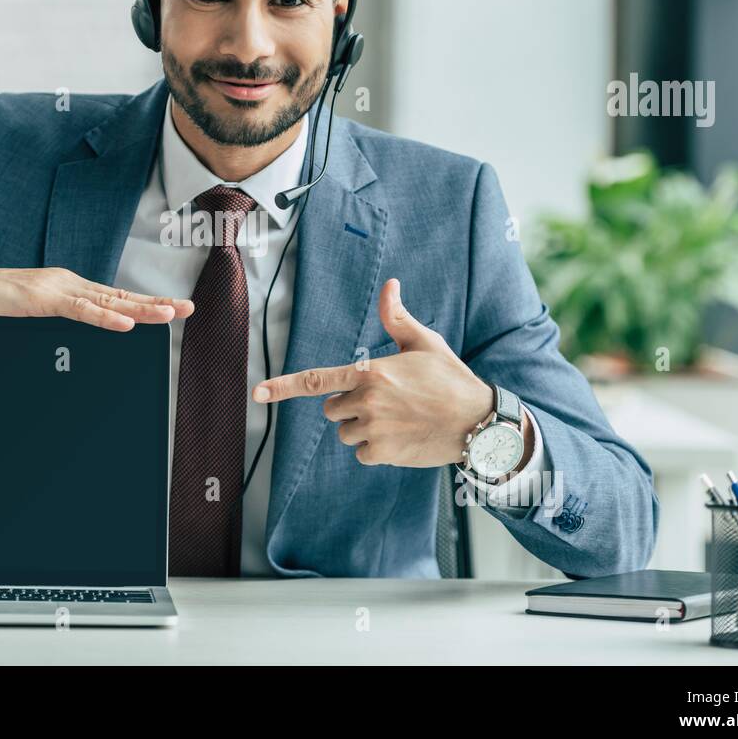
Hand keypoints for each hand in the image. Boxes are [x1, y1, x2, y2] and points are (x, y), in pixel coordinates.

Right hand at [0, 261, 193, 330]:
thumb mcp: (30, 317)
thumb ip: (55, 324)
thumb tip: (77, 339)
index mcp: (67, 289)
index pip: (113, 298)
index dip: (144, 304)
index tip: (172, 309)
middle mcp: (67, 284)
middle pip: (119, 296)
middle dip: (155, 303)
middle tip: (188, 308)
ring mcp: (55, 288)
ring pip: (106, 301)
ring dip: (140, 309)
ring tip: (169, 314)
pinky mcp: (39, 299)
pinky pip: (77, 310)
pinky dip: (103, 317)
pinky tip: (124, 323)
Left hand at [251, 277, 494, 466]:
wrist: (479, 423)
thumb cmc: (451, 379)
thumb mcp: (425, 343)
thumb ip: (397, 318)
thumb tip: (389, 284)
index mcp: (371, 372)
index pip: (318, 380)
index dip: (284, 386)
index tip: (258, 393)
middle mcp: (368, 400)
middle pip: (333, 410)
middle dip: (351, 407)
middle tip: (386, 403)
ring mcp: (374, 428)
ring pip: (346, 433)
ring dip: (363, 430)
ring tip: (398, 420)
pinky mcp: (383, 453)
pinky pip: (362, 454)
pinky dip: (377, 450)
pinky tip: (402, 438)